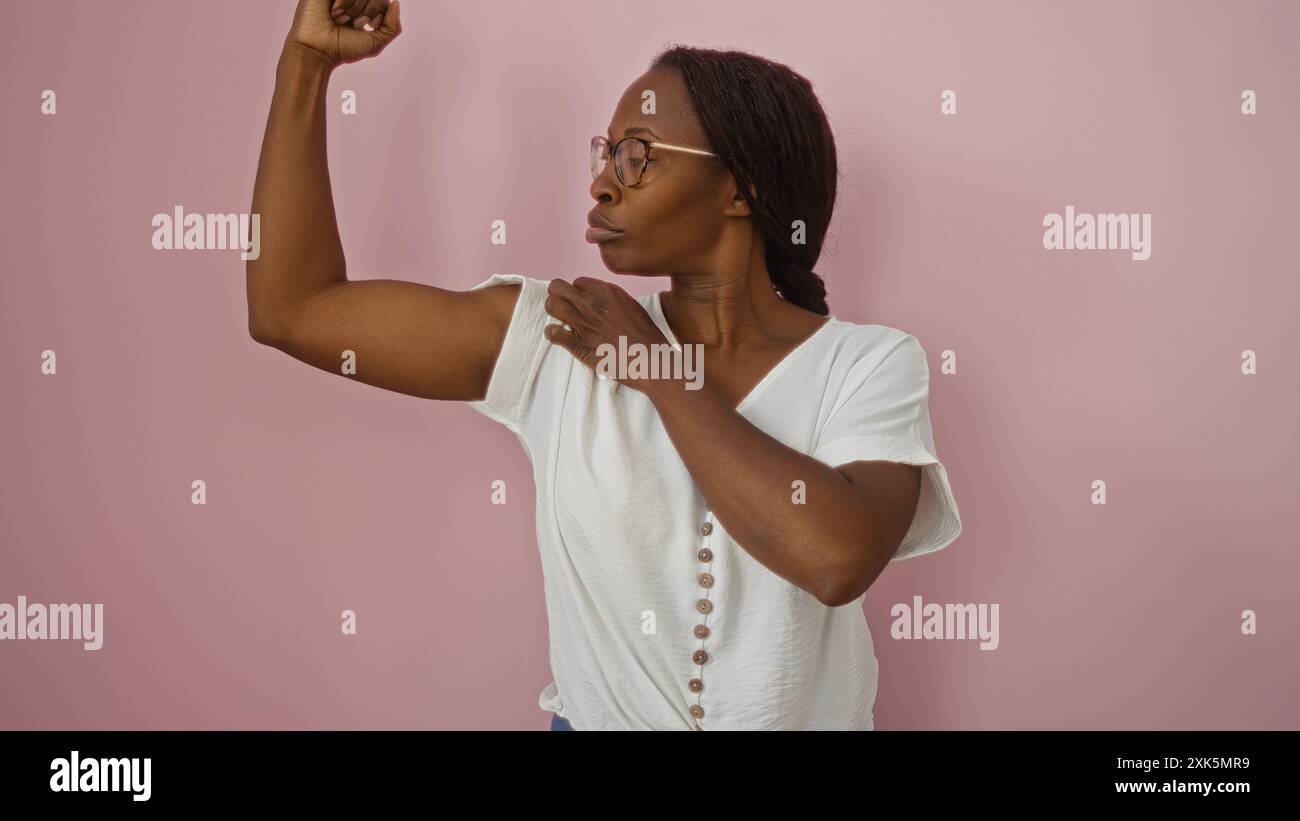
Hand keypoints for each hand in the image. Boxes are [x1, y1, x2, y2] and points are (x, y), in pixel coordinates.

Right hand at [284, 0, 402, 67]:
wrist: (318, 51)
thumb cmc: (344, 48)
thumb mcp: (376, 42)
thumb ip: (393, 25)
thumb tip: (395, 2)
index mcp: (362, 7)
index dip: (379, 10)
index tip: (369, 24)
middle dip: (368, 10)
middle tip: (355, 23)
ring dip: (354, 9)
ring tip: (340, 19)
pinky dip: (344, 2)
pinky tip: (333, 13)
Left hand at [543, 278, 675, 392]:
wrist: (651, 362)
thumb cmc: (646, 337)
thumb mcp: (632, 306)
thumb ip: (612, 299)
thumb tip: (597, 298)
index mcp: (607, 292)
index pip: (577, 281)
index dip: (577, 292)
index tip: (581, 303)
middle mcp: (593, 304)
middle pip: (557, 287)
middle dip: (558, 296)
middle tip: (564, 307)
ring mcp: (584, 324)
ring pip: (551, 305)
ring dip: (553, 312)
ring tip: (561, 321)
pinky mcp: (579, 345)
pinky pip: (552, 333)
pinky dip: (553, 334)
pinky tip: (560, 336)